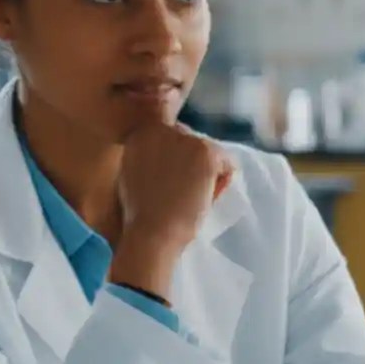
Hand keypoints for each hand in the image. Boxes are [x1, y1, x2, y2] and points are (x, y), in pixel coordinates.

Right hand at [110, 124, 234, 298]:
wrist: (151, 234)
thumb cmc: (142, 216)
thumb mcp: (136, 177)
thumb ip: (152, 159)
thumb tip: (180, 156)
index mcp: (141, 134)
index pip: (173, 139)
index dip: (175, 165)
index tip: (167, 187)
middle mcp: (162, 129)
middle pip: (192, 142)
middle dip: (193, 165)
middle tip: (180, 194)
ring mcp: (185, 139)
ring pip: (210, 152)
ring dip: (207, 174)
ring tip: (189, 199)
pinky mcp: (205, 152)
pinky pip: (227, 162)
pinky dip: (222, 182)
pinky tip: (203, 198)